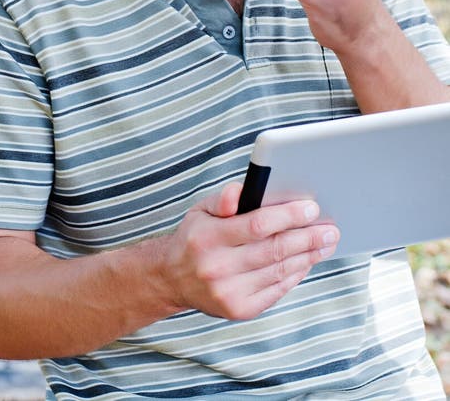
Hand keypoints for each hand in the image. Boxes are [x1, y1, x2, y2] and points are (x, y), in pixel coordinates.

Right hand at [162, 183, 338, 320]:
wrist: (173, 278)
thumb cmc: (195, 237)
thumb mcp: (201, 209)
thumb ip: (223, 198)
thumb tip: (241, 193)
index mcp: (208, 237)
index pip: (257, 224)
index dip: (287, 216)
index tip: (311, 208)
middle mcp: (217, 266)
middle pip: (274, 250)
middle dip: (307, 238)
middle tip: (330, 229)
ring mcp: (228, 292)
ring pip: (278, 271)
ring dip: (307, 256)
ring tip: (325, 243)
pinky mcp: (238, 310)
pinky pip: (275, 291)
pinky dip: (295, 275)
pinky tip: (306, 262)